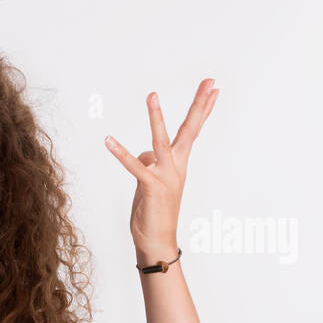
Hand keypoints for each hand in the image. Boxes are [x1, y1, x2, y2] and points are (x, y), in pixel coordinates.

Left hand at [104, 80, 217, 263]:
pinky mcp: (151, 187)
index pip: (192, 131)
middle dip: (198, 104)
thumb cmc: (154, 213)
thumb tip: (143, 154)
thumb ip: (149, 164)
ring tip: (152, 95)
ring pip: (161, 141)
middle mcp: (176, 167)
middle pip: (189, 130)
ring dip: (156, 118)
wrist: (157, 242)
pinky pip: (135, 166)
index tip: (213, 88)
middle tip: (209, 80)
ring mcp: (166, 177)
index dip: (203, 109)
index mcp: (179, 164)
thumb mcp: (150, 182)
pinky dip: (121, 152)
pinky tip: (108, 140)